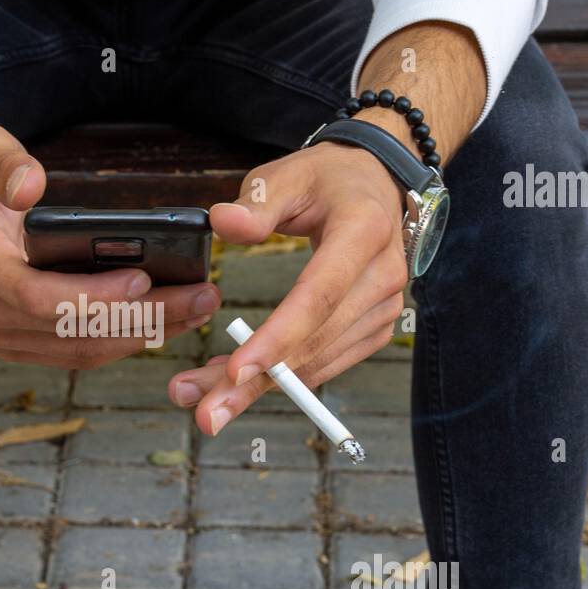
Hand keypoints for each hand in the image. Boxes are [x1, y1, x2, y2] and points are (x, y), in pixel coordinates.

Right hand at [0, 124, 219, 367]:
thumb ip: (3, 161)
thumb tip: (31, 187)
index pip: (39, 297)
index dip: (93, 296)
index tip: (142, 279)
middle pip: (73, 332)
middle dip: (143, 319)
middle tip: (200, 297)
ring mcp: (4, 335)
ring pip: (83, 350)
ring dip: (145, 335)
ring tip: (197, 308)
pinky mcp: (24, 344)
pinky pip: (81, 352)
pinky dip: (127, 340)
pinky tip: (169, 320)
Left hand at [167, 142, 408, 433]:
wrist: (378, 185)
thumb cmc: (326, 180)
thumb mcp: (287, 174)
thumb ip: (255, 201)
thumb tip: (221, 222)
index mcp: (363, 231)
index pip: (317, 296)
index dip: (277, 338)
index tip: (234, 371)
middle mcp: (382, 275)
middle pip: (314, 341)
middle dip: (256, 383)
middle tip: (205, 413)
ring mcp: (385, 306)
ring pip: (317, 362)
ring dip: (261, 388)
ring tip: (203, 400)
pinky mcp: (376, 327)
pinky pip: (327, 363)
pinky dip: (283, 378)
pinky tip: (237, 383)